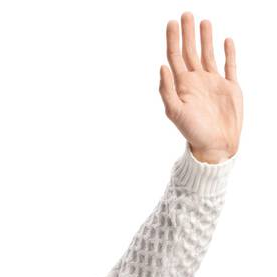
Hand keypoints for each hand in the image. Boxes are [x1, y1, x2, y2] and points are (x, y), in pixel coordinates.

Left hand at [159, 12, 241, 162]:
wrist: (215, 145)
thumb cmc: (192, 132)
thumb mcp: (175, 111)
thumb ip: (167, 89)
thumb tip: (162, 66)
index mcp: (182, 85)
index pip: (175, 57)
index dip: (173, 40)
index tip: (172, 23)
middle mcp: (196, 81)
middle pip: (190, 51)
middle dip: (188, 33)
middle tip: (186, 14)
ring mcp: (213, 83)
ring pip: (208, 54)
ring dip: (206, 38)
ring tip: (204, 22)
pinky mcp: (229, 87)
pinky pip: (229, 65)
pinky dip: (228, 53)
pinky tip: (225, 41)